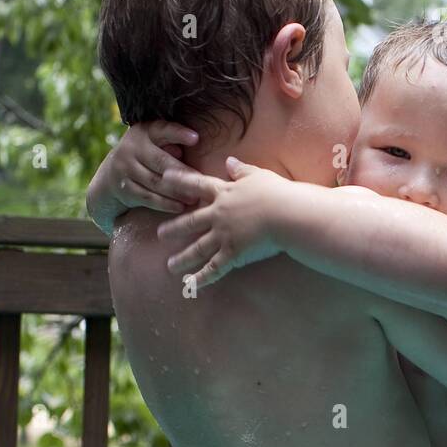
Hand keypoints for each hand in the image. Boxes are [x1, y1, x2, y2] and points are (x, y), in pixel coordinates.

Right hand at [86, 121, 219, 233]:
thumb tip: (188, 148)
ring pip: (155, 182)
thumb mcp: (153, 143)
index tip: (196, 138)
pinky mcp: (125, 188)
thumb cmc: (145, 157)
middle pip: (160, 161)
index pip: (162, 130)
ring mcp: (125, 169)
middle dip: (182, 172)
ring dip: (177, 192)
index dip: (178, 133)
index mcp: (143, 132)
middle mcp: (131, 148)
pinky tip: (179, 207)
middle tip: (201, 180)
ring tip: (195, 198)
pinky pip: (148, 198)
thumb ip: (169, 144)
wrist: (110, 177)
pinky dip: (165, 204)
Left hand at [157, 157, 290, 287]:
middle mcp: (219, 215)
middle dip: (174, 228)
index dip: (180, 180)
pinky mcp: (233, 254)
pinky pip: (214, 268)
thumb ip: (241, 169)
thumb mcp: (257, 175)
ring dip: (183, 258)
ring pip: (198, 249)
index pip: (198, 185)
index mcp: (224, 194)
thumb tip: (229, 161)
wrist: (286, 214)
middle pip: (191, 222)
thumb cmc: (276, 193)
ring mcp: (223, 236)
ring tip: (170, 266)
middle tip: (159, 234)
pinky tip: (190, 285)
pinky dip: (202, 278)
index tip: (164, 177)